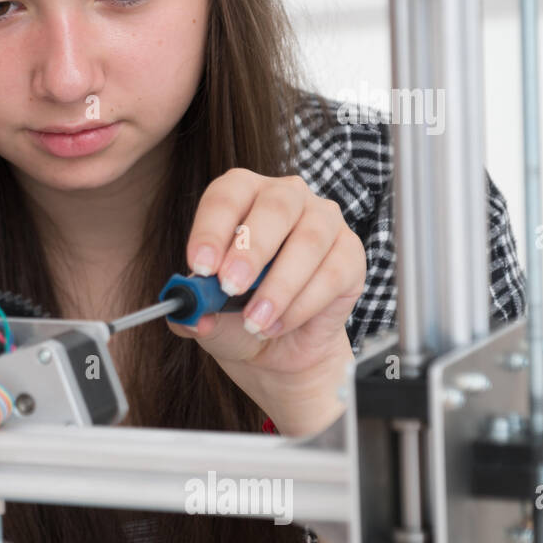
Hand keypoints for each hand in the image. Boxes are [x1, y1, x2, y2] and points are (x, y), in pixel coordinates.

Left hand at [166, 169, 365, 435]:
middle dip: (251, 250)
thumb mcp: (206, 315)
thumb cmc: (236, 314)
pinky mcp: (351, 254)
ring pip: (309, 241)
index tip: (201, 265)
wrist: (277, 348)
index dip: (212, 228)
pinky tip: (279, 325)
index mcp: (242, 195)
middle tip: (230, 286)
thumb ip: (193, 312)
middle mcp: (286, 197)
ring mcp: (324, 222)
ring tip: (254, 322)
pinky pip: (332, 273)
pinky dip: (302, 305)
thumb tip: (191, 314)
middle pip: (275, 206)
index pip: (227, 195)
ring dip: (279, 286)